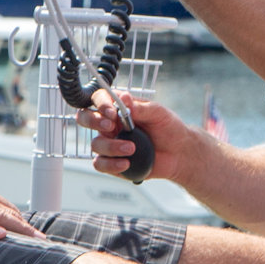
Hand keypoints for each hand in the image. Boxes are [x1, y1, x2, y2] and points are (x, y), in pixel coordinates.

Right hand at [79, 91, 196, 181]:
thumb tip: (123, 99)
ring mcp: (110, 144)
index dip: (100, 103)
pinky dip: (111, 165)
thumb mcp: (158, 113)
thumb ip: (139, 107)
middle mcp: (110, 124)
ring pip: (95, 144)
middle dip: (93, 121)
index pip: (99, 99)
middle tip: (111, 127)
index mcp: (119, 108)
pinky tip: (127, 163)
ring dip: (111, 147)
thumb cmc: (169, 128)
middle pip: (85, 118)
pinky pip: (100, 164)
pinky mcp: (112, 162)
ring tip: (132, 149)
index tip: (112, 112)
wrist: (179, 153)